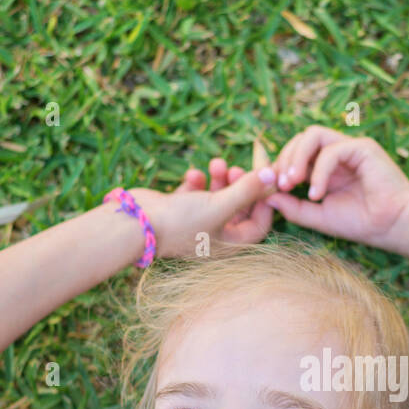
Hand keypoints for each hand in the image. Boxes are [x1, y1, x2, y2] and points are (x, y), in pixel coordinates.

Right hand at [123, 154, 277, 259]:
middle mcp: (215, 238)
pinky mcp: (178, 212)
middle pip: (239, 209)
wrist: (135, 225)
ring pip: (217, 198)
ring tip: (216, 163)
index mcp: (230, 245)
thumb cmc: (181, 222)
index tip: (265, 179)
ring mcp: (196, 224)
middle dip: (240, 186)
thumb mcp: (220, 205)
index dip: (265, 200)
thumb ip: (248, 190)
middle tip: (237, 168)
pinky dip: (197, 182)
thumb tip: (274, 174)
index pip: (259, 224)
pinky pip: (195, 195)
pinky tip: (193, 174)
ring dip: (219, 179)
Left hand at [264, 126, 408, 252]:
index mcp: (328, 167)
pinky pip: (332, 150)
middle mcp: (339, 153)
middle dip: (285, 159)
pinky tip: (317, 193)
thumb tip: (266, 196)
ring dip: (297, 157)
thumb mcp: (319, 217)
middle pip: (301, 139)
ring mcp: (351, 148)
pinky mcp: (363, 148)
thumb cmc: (362, 223)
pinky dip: (319, 170)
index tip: (270, 186)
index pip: (297, 152)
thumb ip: (293, 207)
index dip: (280, 165)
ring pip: (313, 135)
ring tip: (291, 182)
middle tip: (280, 184)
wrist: (394, 227)